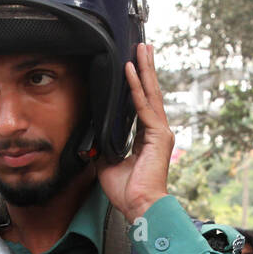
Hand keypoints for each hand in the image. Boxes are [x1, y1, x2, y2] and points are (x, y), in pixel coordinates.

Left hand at [97, 43, 173, 221]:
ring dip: (144, 70)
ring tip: (141, 49)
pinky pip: (143, 106)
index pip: (142, 104)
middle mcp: (157, 132)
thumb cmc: (127, 191)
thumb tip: (92, 132)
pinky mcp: (158, 136)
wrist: (139, 206)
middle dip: (146, 69)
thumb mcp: (108, 162)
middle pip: (150, 93)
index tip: (133, 66)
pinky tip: (130, 70)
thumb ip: (104, 144)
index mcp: (147, 138)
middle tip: (142, 47)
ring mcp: (160, 132)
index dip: (138, 84)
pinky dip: (136, 87)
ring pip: (150, 94)